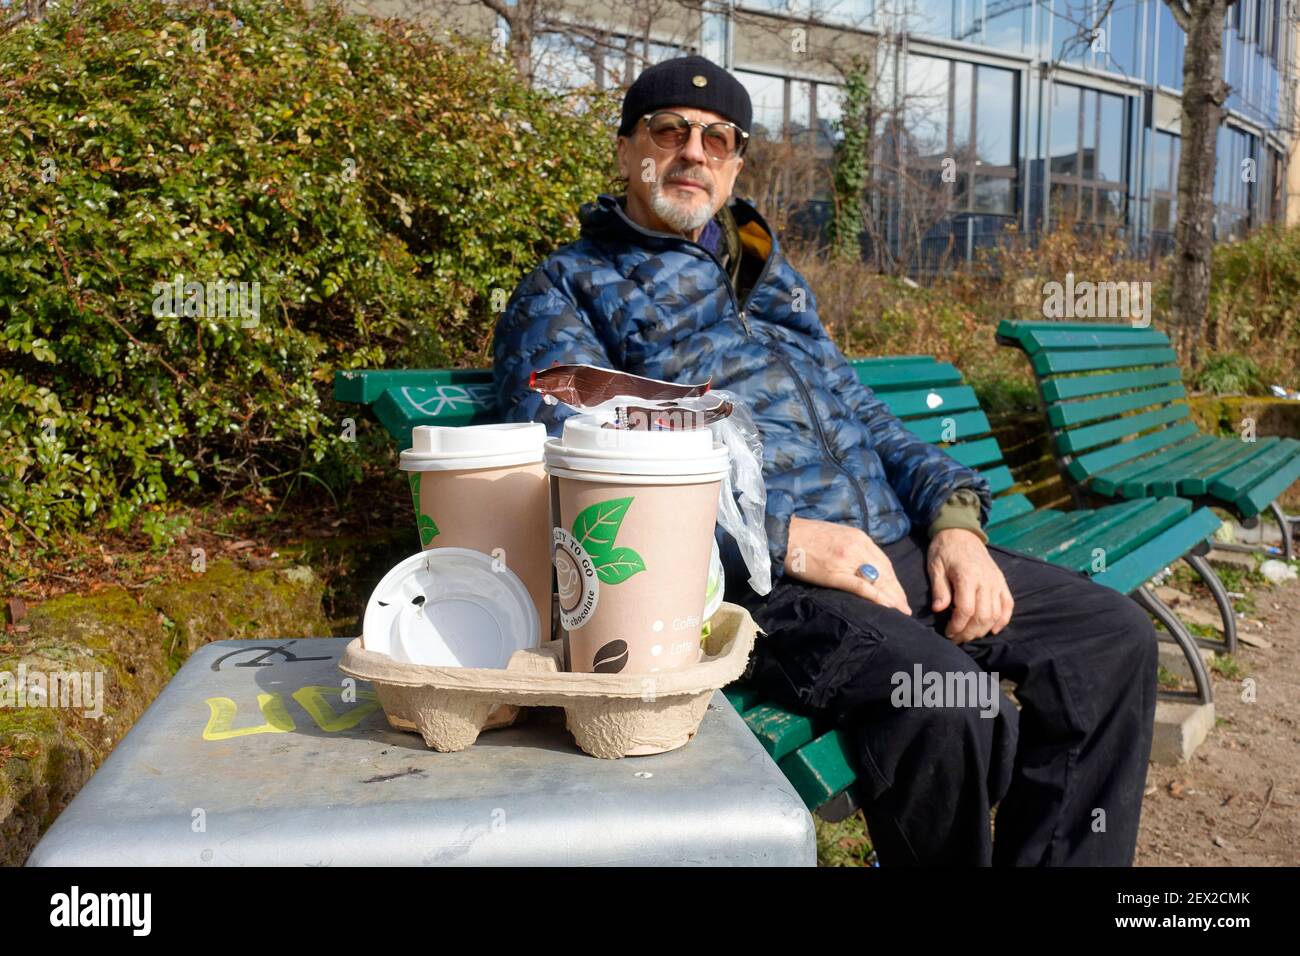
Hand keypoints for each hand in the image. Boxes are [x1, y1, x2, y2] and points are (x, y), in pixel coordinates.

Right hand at [784, 515, 912, 615]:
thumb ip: (851, 547)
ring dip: (892, 597)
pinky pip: (862, 587)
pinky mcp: (835, 573)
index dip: (894, 580)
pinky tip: (887, 606)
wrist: (784, 535)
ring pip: (878, 580)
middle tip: (904, 608)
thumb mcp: (836, 536)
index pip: (884, 562)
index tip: (899, 593)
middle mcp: (858, 547)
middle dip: (897, 591)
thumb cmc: (805, 536)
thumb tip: (861, 565)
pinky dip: (877, 597)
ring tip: (900, 611)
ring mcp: (847, 560)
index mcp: (859, 537)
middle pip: (885, 572)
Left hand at [927, 529, 1013, 641]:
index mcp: (967, 576)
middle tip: (957, 638)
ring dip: (983, 630)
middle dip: (969, 632)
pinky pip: (1008, 605)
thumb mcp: (935, 567)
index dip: (957, 626)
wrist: (961, 532)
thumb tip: (938, 610)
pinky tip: (992, 629)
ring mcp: (996, 581)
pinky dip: (1003, 620)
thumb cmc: (944, 551)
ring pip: (996, 614)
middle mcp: (985, 580)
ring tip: (969, 635)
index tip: (948, 633)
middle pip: (983, 615)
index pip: (966, 610)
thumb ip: (939, 590)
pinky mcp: (1002, 582)